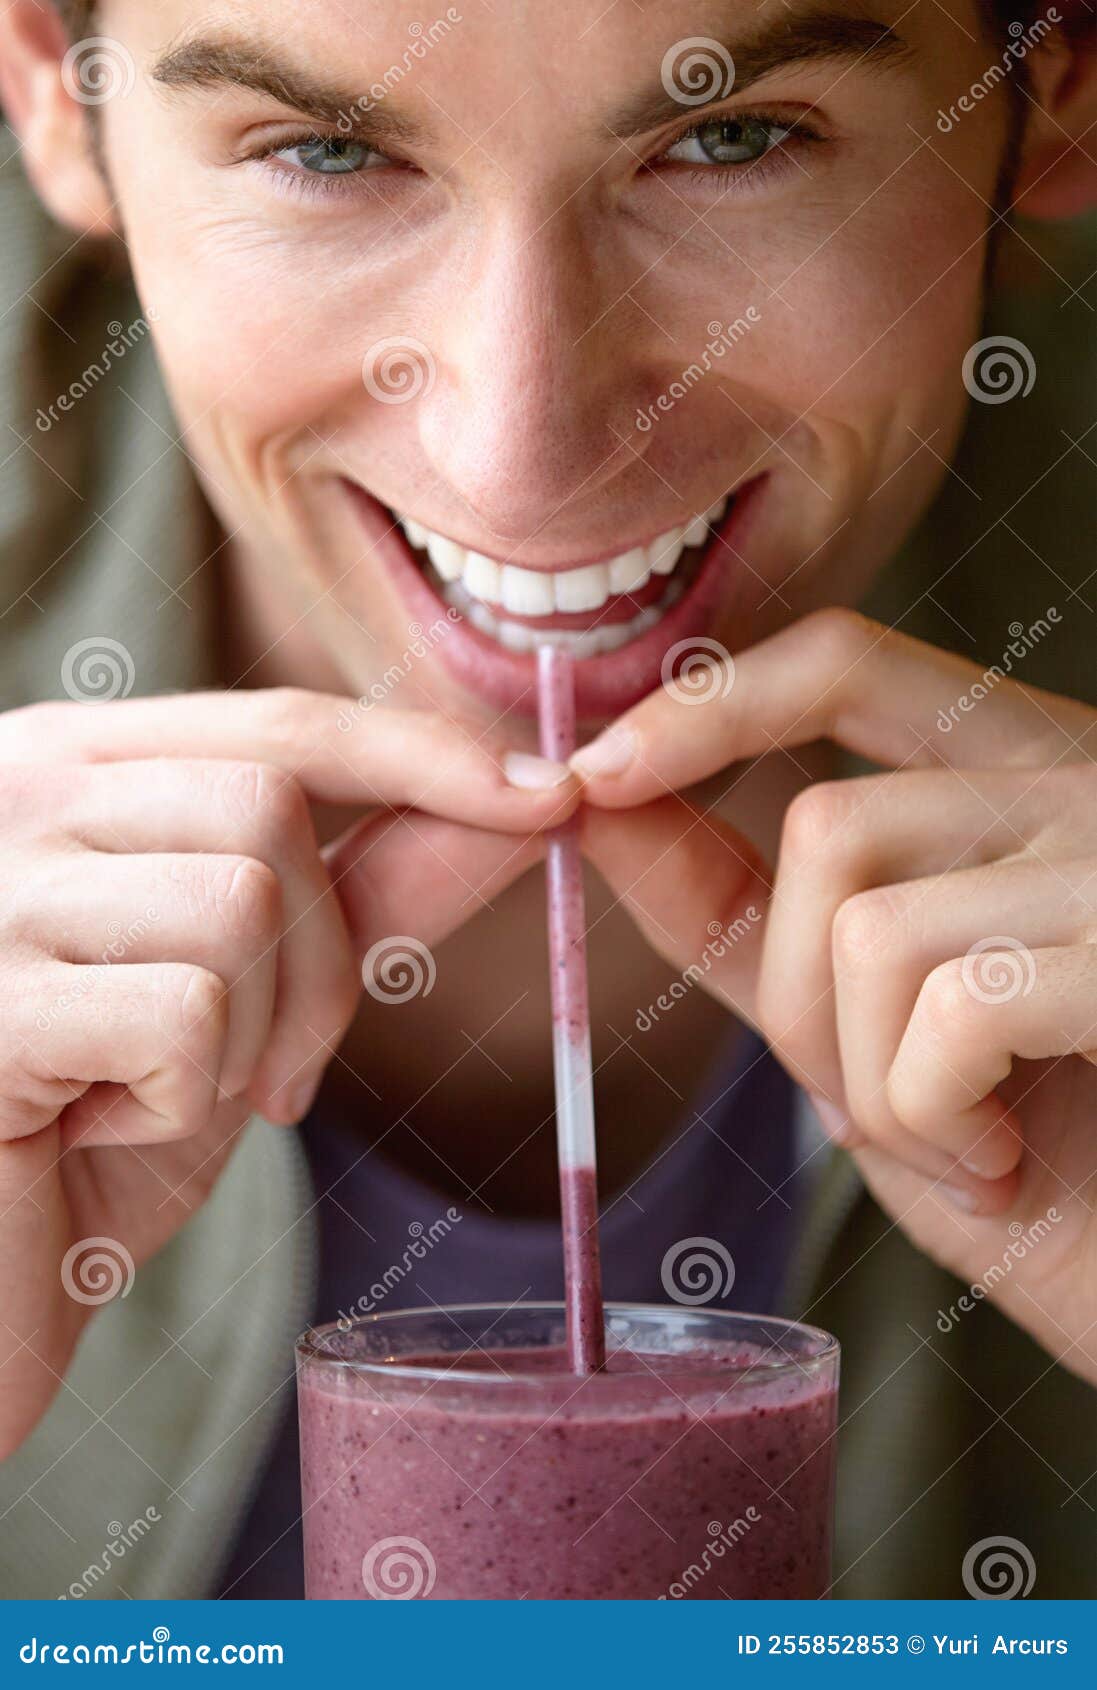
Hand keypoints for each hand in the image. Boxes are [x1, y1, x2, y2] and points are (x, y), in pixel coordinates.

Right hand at [0, 688, 571, 1456]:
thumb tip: (522, 807)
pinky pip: (187, 1011)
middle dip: (319, 960)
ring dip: (249, 1036)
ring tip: (152, 1094)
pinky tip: (91, 1128)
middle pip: (269, 808)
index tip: (548, 795)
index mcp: (71, 770)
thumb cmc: (96, 1131)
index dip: (420, 756)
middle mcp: (11, 796)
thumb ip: (368, 890)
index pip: (277, 725)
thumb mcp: (251, 996)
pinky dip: (181, 1099)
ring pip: (239, 901)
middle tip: (265, 1075)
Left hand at [574, 610, 1096, 1381]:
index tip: (590, 780)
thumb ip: (750, 915)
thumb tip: (599, 808)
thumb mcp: (866, 1022)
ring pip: (870, 927)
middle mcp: (1079, 784)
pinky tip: (1005, 1163)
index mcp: (1017, 780)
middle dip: (796, 1005)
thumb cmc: (1044, 1161)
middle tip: (868, 1111)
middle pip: (828, 829)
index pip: (843, 668)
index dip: (705, 710)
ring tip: (960, 1150)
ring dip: (867, 1087)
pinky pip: (952, 1006)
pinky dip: (935, 1119)